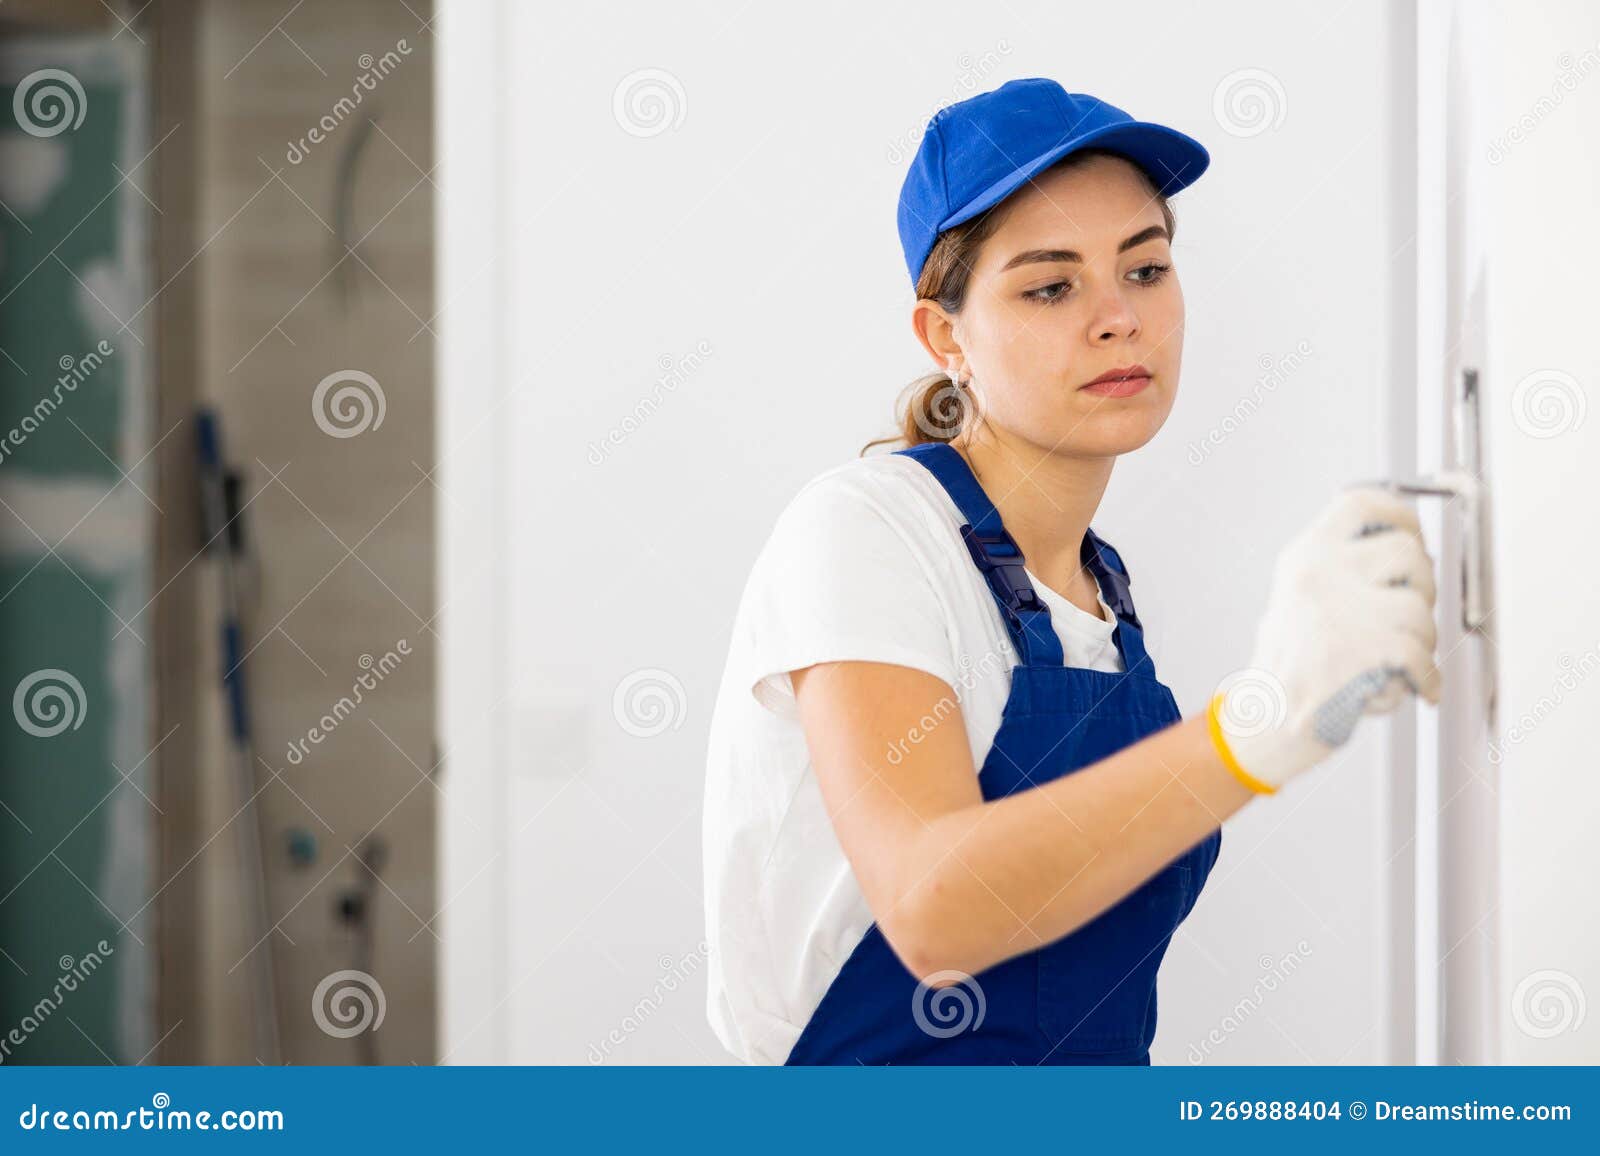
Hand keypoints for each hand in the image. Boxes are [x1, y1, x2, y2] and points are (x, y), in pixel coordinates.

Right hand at [1208, 485, 1441, 792]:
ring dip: (1421, 642)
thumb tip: (1406, 548)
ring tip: (1396, 661)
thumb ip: (1342, 569)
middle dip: (1423, 588)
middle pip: (1409, 553)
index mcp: (1305, 556)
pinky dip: (1425, 677)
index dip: (1399, 514)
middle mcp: (1320, 574)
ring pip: (1420, 609)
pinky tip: (1417, 686)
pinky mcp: (1362, 650)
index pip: (1360, 505)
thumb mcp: (1299, 599)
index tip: (1411, 532)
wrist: (1264, 721)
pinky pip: (1421, 655)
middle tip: (1408, 614)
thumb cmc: (1288, 666)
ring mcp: (1341, 610)